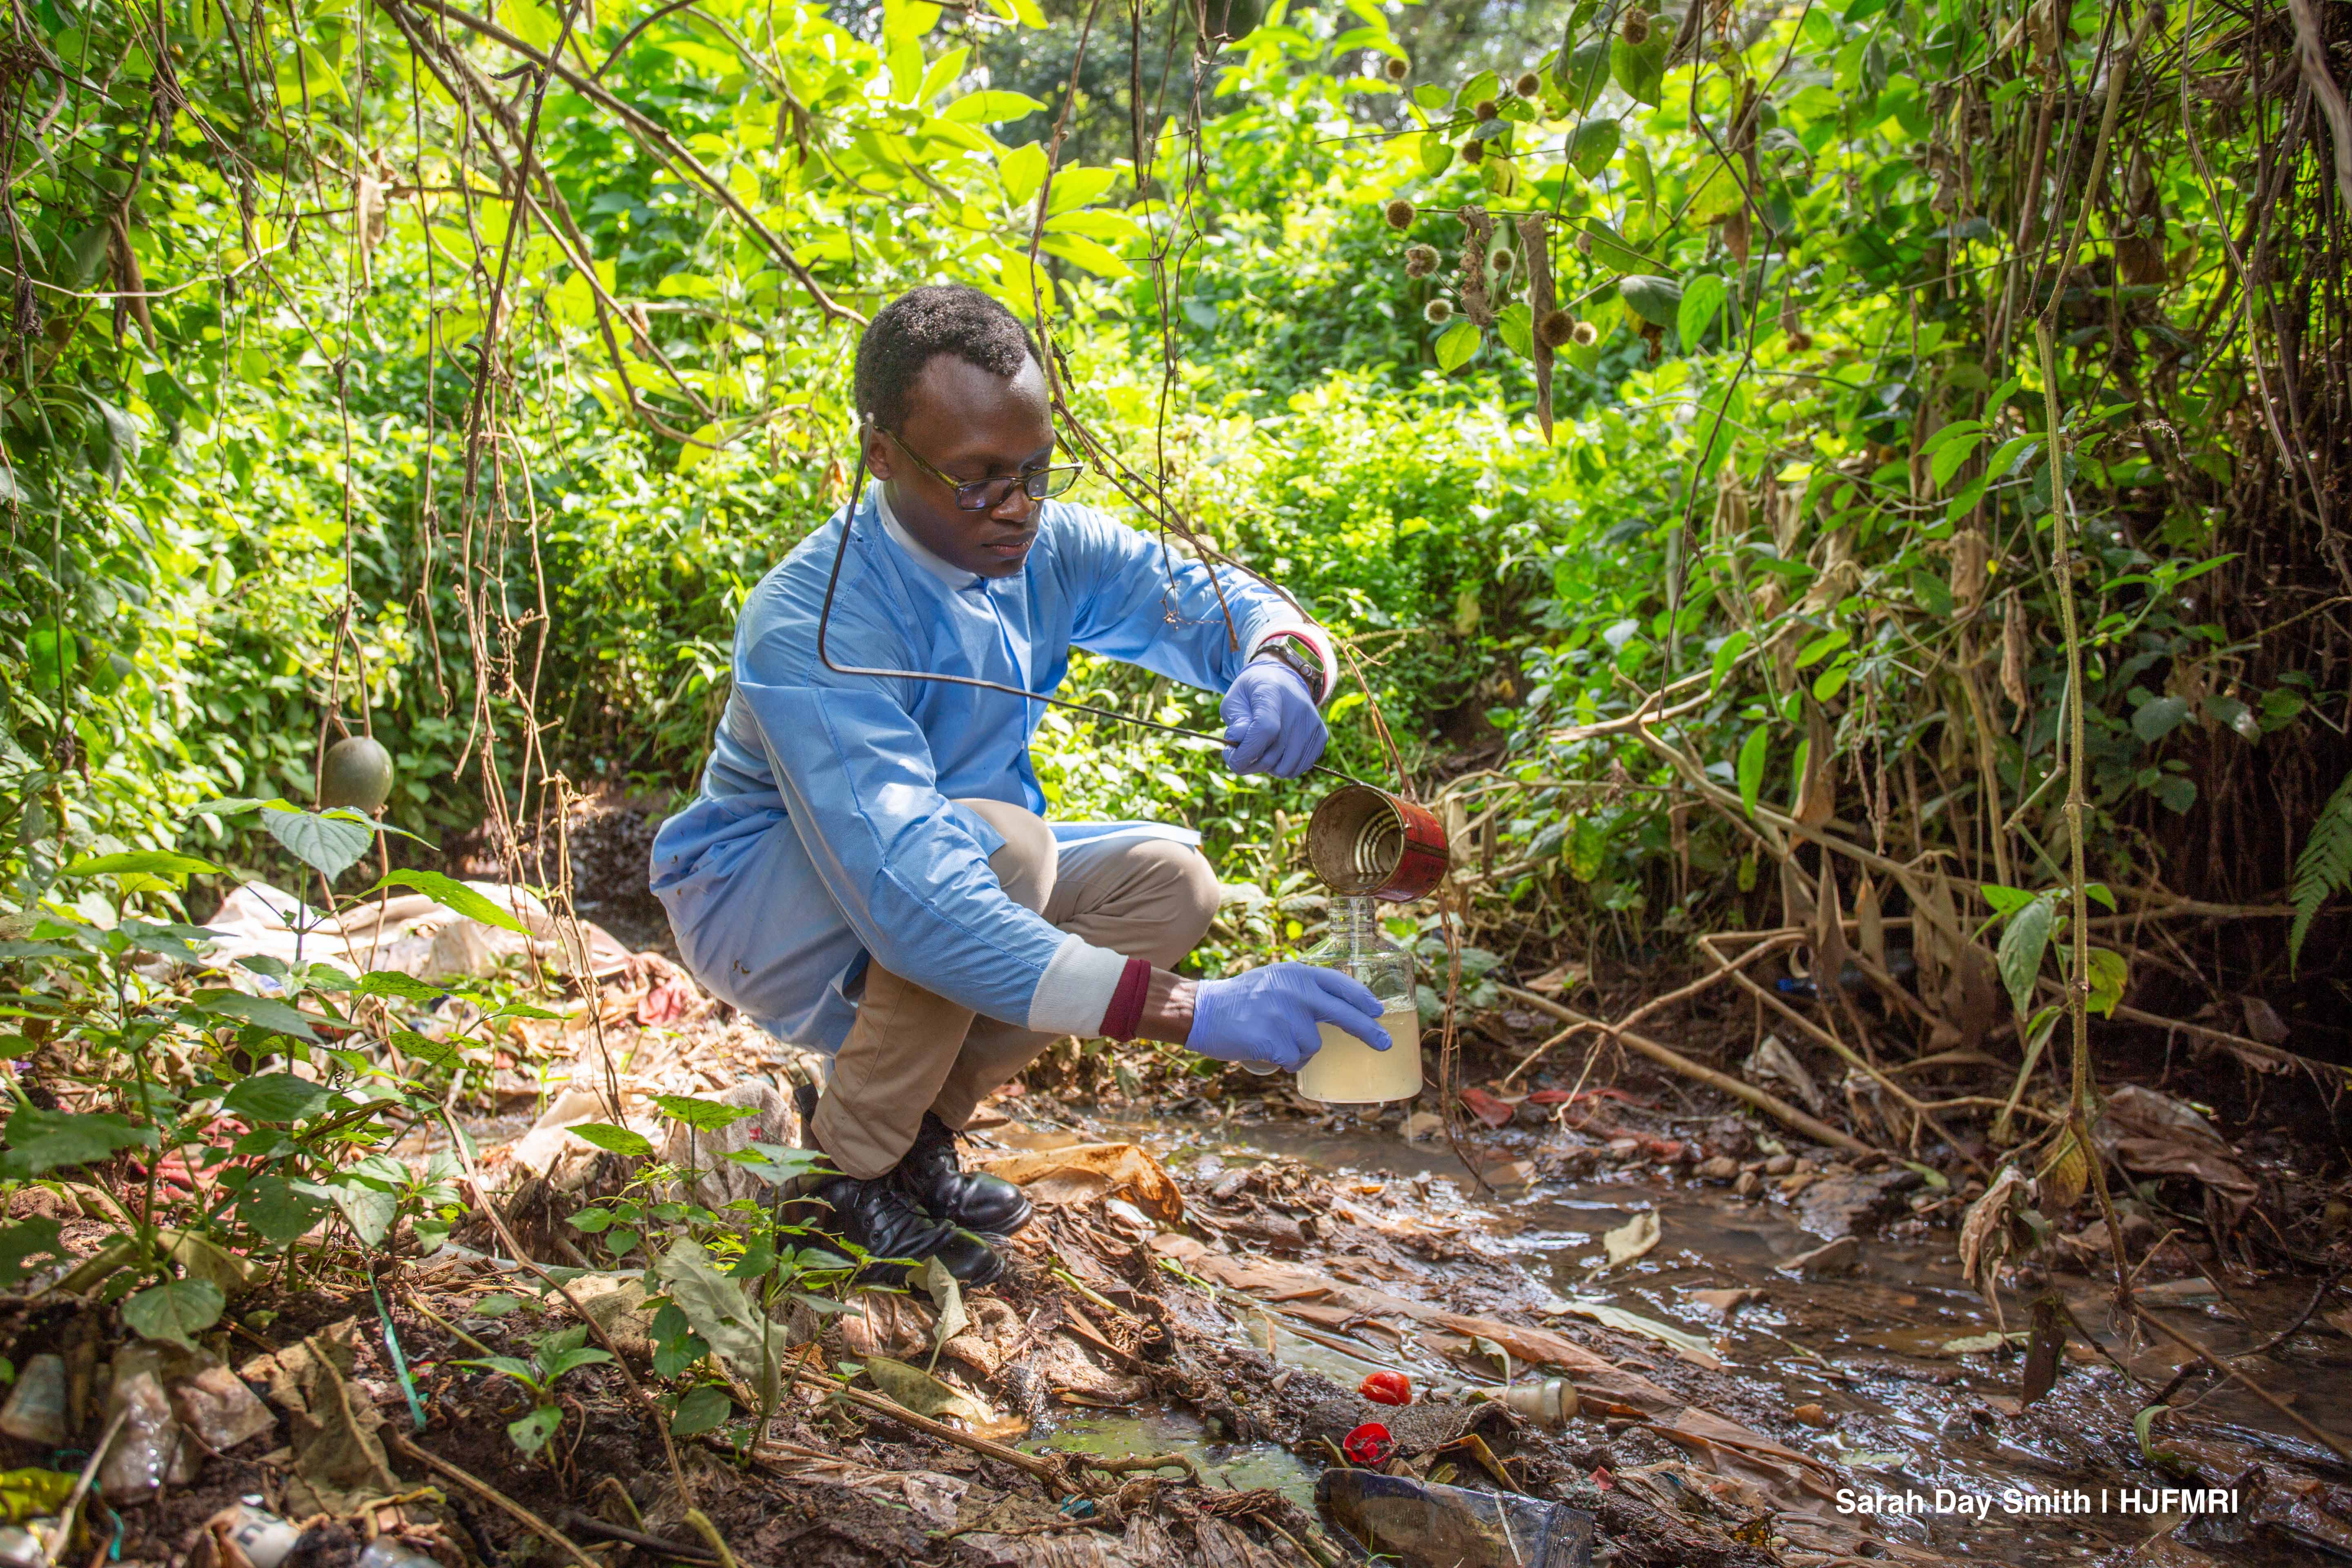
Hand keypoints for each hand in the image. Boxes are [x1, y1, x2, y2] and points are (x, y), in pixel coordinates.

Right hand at [1187, 963, 1389, 1071]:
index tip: (1378, 1011)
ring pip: (1313, 1045)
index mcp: (1298, 973)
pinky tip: (1266, 1051)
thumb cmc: (1240, 999)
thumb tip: (1338, 1004)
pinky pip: (1294, 1060)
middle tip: (1384, 1044)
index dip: (1362, 999)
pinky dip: (1284, 1062)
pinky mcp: (1274, 1039)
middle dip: (1368, 1031)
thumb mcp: (1275, 980)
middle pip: (1344, 1015)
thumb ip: (1303, 988)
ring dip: (1299, 1051)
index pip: (1340, 984)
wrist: (1202, 1010)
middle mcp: (1296, 991)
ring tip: (1274, 1041)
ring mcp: (1285, 1015)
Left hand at [1220, 657, 1326, 777]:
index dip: (1246, 751)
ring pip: (1287, 767)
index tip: (1232, 757)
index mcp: (1272, 692)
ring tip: (1262, 752)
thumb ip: (1235, 721)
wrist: (1282, 682)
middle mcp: (1298, 708)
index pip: (1265, 729)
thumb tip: (1237, 740)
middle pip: (1273, 754)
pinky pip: (1301, 767)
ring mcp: (1312, 723)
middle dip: (1251, 764)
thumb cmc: (1253, 694)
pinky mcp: (1321, 735)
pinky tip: (1278, 752)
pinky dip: (1285, 767)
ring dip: (1269, 768)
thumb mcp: (1235, 700)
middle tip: (1242, 755)